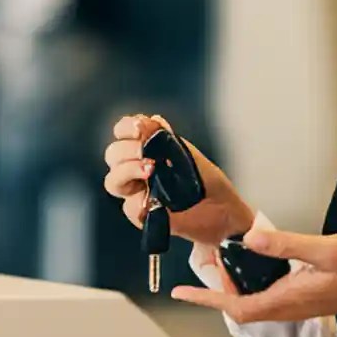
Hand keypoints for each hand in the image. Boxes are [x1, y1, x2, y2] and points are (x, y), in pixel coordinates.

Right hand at [103, 114, 253, 245]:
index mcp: (146, 149)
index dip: (125, 127)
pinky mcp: (143, 216)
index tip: (138, 129)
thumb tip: (153, 120)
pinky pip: (130, 207)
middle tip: (146, 152)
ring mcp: (137, 193)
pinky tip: (153, 199)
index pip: (122, 132)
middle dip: (127, 150)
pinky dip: (139, 201)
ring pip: (113, 181)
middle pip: (113, 154)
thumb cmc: (207, 182)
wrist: (224, 213)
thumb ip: (168, 139)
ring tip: (150, 171)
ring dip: (128, 171)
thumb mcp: (189, 155)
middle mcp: (136, 169)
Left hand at [170, 228, 336, 322]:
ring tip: (221, 263)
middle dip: (216, 290)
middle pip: (240, 307)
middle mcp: (288, 306)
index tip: (182, 292)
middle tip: (203, 267)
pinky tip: (252, 266)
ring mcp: (296, 304)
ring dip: (233, 287)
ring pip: (253, 303)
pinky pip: (267, 297)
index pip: (236, 305)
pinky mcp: (304, 298)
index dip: (207, 298)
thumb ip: (286, 244)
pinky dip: (251, 284)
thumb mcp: (324, 249)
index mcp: (287, 298)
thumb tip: (249, 239)